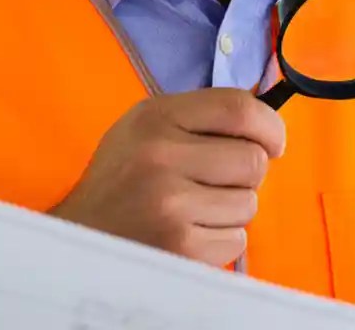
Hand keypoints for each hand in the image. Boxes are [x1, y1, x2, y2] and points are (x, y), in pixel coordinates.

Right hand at [49, 87, 285, 266]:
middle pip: (253, 159)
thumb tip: (268, 124)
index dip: (270, 126)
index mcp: (155, 117)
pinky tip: (189, 233)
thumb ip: (201, 118)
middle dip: (247, 174)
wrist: (80, 237)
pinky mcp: (179, 247)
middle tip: (217, 182)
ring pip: (249, 203)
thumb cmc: (122, 179)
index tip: (274, 143)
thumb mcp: (146, 128)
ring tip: (195, 209)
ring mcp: (170, 205)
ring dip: (232, 209)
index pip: (239, 108)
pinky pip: (236, 240)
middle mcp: (161, 156)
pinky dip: (221, 239)